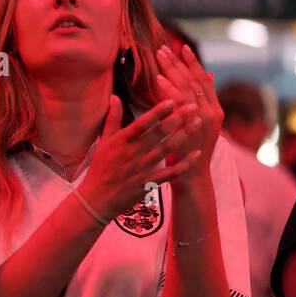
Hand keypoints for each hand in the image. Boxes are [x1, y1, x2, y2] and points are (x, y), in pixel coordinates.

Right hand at [78, 96, 203, 219]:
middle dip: (178, 118)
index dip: (158, 112)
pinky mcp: (149, 183)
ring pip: (168, 149)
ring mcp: (143, 169)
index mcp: (122, 142)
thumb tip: (114, 97)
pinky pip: (171, 172)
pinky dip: (185, 163)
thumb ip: (112, 119)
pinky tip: (196, 153)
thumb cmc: (99, 168)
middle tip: (193, 106)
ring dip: (184, 135)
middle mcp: (133, 153)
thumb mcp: (103, 142)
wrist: (97, 199)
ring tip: (198, 122)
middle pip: (159, 133)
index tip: (173, 101)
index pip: (143, 123)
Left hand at [155, 43, 222, 169]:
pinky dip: (169, 91)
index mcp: (215, 110)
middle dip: (179, 63)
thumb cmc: (191, 149)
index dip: (193, 63)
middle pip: (194, 81)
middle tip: (164, 47)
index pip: (204, 80)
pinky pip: (178, 106)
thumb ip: (205, 99)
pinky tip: (158, 79)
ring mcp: (202, 121)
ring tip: (160, 55)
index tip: (183, 47)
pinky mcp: (190, 128)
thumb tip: (209, 74)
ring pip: (187, 89)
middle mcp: (211, 113)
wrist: (192, 176)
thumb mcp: (201, 123)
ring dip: (173, 71)